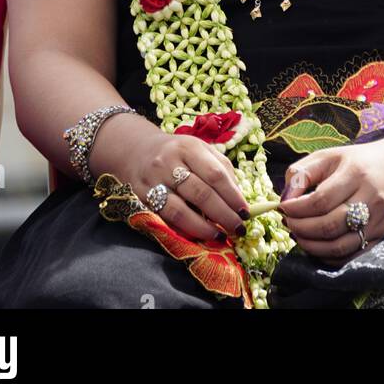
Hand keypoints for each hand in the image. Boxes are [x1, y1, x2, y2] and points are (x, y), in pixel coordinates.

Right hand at [93, 115, 251, 244]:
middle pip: (200, 194)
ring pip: (180, 211)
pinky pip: (165, 219)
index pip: (215, 174)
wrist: (137, 151)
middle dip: (223, 215)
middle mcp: (169, 162)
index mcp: (189, 147)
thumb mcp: (200, 150)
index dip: (232, 196)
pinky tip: (198, 235)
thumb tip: (239, 199)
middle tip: (237, 228)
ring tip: (219, 236)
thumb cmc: (178, 153)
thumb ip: (221, 169)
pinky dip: (184, 230)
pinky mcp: (142, 199)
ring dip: (204, 228)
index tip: (246, 212)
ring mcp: (153, 181)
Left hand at [277, 140, 383, 261]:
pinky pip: (351, 256)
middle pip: (329, 226)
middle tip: (288, 224)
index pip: (320, 200)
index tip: (283, 209)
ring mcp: (378, 220)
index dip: (297, 209)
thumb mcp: (330, 155)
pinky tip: (317, 246)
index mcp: (355, 173)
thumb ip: (303, 172)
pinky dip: (329, 257)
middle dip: (301, 229)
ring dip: (312, 247)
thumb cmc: (360, 161)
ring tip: (298, 236)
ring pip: (340, 246)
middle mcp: (370, 197)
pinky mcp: (382, 235)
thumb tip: (285, 198)